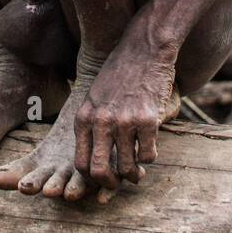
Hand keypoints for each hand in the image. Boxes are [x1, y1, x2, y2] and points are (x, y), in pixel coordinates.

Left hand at [73, 45, 176, 190]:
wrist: (144, 48)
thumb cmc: (120, 71)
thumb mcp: (95, 95)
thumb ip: (93, 123)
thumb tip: (97, 159)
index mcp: (84, 116)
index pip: (81, 163)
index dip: (93, 177)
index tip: (104, 175)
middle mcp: (101, 122)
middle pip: (99, 172)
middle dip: (110, 184)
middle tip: (120, 182)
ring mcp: (124, 122)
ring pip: (127, 167)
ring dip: (134, 173)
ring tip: (139, 168)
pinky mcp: (147, 120)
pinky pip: (148, 155)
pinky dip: (150, 157)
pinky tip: (150, 147)